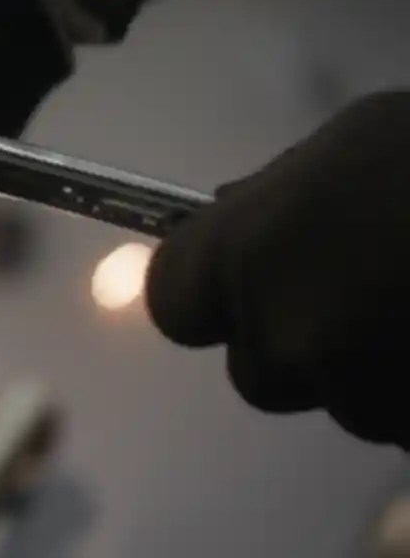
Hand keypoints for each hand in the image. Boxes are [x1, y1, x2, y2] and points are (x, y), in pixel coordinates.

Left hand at [146, 93, 409, 448]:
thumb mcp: (350, 143)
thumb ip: (274, 194)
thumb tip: (227, 214)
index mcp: (244, 256)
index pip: (176, 302)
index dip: (210, 295)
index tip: (248, 279)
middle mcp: (282, 337)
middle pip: (257, 370)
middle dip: (298, 341)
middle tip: (365, 290)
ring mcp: (357, 394)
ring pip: (340, 400)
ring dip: (371, 367)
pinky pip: (398, 421)